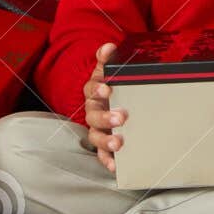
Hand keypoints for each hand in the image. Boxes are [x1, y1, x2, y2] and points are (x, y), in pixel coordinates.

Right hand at [82, 42, 125, 171]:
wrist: (112, 97)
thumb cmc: (114, 83)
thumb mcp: (111, 69)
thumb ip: (108, 58)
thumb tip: (108, 46)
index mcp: (95, 91)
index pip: (92, 89)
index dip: (98, 89)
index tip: (108, 89)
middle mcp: (93, 110)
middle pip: (94, 115)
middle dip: (106, 117)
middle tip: (122, 117)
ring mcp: (97, 128)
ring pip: (96, 136)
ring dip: (106, 141)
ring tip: (119, 143)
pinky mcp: (103, 145)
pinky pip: (101, 155)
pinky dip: (107, 161)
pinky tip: (116, 166)